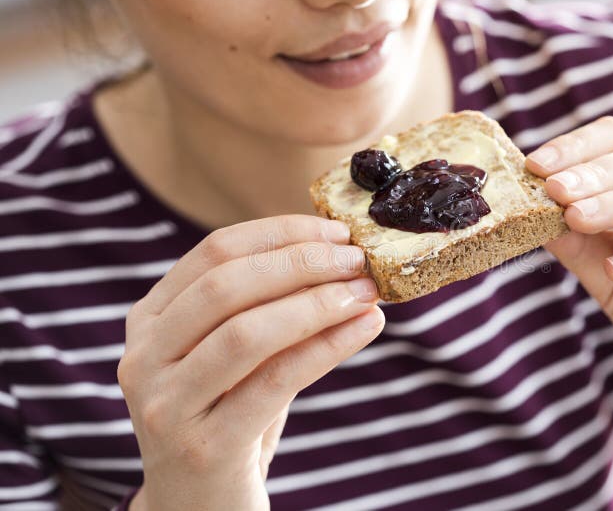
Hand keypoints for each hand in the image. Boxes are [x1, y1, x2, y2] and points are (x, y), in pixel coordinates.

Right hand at [119, 215, 382, 509]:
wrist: (199, 507)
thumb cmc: (228, 419)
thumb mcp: (235, 357)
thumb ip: (266, 308)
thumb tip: (337, 256)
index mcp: (149, 320)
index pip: (215, 252)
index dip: (281, 233)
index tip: (336, 232)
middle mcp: (143, 357)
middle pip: (227, 284)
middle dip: (302, 263)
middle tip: (357, 260)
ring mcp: (165, 404)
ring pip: (247, 332)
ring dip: (318, 303)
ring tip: (366, 293)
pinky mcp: (201, 446)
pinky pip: (275, 381)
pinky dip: (328, 347)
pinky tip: (366, 328)